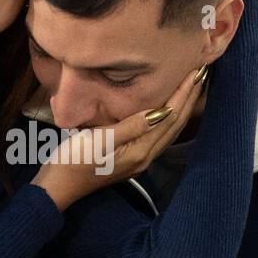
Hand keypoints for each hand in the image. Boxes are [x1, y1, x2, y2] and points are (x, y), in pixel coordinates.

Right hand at [32, 66, 205, 209]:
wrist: (56, 187)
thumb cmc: (73, 161)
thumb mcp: (100, 141)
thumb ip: (131, 126)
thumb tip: (162, 110)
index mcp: (140, 151)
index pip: (170, 117)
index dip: (183, 93)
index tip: (195, 70)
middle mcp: (146, 156)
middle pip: (175, 124)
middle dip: (189, 97)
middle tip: (201, 71)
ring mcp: (139, 159)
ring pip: (170, 129)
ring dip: (182, 107)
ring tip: (191, 85)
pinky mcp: (131, 157)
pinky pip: (159, 133)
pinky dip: (170, 117)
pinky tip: (169, 108)